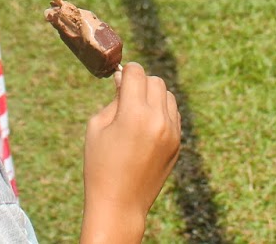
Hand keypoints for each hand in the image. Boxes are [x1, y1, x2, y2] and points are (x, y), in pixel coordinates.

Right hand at [80, 63, 180, 243]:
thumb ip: (114, 99)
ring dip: (153, 96)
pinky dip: (162, 112)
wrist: (120, 204)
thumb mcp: (97, 127)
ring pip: (168, 95)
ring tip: (137, 113)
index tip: (119, 78)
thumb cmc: (100, 165)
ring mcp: (172, 132)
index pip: (137, 73)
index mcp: (135, 114)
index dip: (126, 72)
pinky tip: (146, 127)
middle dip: (140, 83)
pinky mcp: (178, 143)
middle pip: (155, 81)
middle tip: (126, 98)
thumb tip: (125, 78)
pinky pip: (173, 114)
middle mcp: (158, 120)